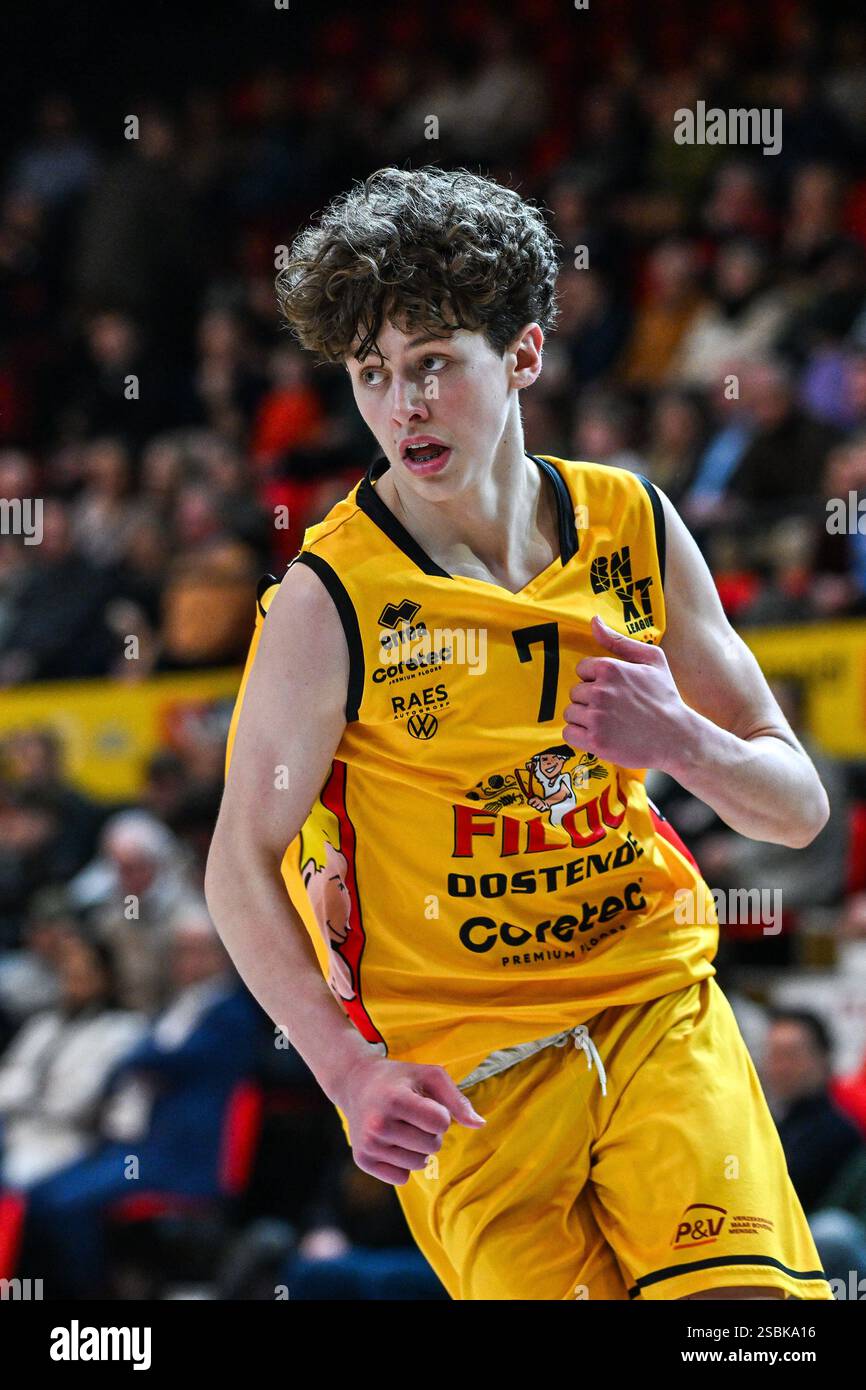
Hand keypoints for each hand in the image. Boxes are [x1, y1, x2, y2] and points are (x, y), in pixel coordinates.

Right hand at [335, 1056, 485, 1185]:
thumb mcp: (430, 1076)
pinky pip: (402, 1178)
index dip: (441, 1114)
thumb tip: (480, 1125)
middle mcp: (378, 1124)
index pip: (441, 1122)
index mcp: (394, 1100)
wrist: (356, 1083)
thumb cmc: (400, 1079)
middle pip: (432, 1145)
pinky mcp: (363, 1161)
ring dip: (419, 1149)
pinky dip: (404, 1164)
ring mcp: (368, 1145)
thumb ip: (457, 1100)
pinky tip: (393, 1143)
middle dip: (431, 1132)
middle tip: (413, 1115)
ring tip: (403, 1128)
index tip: (425, 1103)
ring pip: (419, 1164)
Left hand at [562, 615, 689, 772]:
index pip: (582, 670)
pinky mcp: (595, 741)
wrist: (677, 737)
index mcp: (610, 668)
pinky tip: (599, 735)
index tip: (613, 690)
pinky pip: (569, 733)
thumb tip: (594, 621)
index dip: (596, 680)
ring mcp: (596, 717)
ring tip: (608, 723)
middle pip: (575, 692)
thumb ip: (619, 640)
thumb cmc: (665, 697)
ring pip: (570, 712)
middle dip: (590, 700)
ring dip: (584, 718)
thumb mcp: (652, 660)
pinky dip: (580, 736)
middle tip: (613, 709)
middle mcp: (600, 691)